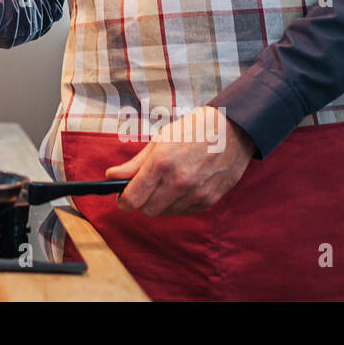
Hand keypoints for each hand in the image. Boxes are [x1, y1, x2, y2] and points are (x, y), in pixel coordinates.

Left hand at [105, 108, 256, 216]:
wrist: (232, 131)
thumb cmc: (193, 131)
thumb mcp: (160, 140)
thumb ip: (134, 164)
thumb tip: (111, 175)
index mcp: (162, 163)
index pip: (133, 198)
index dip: (124, 200)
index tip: (122, 197)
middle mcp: (178, 182)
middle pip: (147, 210)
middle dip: (141, 202)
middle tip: (144, 188)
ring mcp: (195, 194)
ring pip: (165, 213)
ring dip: (160, 203)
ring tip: (166, 183)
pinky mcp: (209, 200)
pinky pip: (184, 212)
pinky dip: (178, 204)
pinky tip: (182, 187)